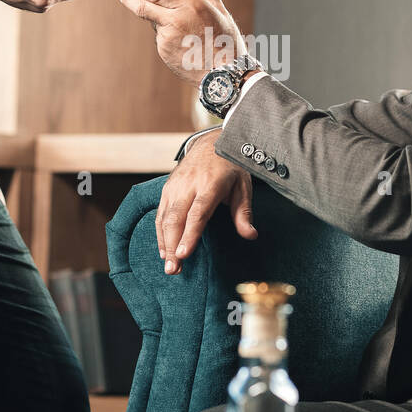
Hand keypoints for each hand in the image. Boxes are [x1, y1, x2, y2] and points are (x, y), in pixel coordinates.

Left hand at [116, 0, 244, 85]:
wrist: (223, 73)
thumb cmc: (226, 41)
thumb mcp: (220, 11)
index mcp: (190, 4)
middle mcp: (175, 18)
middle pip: (143, 4)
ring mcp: (167, 36)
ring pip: (153, 22)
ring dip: (155, 18)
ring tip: (178, 26)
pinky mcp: (164, 51)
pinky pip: (160, 37)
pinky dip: (165, 35)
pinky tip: (181, 41)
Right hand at [157, 131, 256, 273]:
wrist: (210, 142)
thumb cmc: (230, 167)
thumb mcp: (243, 185)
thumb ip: (244, 212)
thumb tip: (251, 236)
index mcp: (209, 184)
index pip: (197, 213)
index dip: (190, 234)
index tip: (184, 254)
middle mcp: (188, 185)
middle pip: (176, 219)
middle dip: (173, 246)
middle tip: (173, 269)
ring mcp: (175, 186)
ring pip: (165, 218)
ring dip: (165, 243)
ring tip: (169, 266)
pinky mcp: (167, 189)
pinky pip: (160, 214)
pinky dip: (160, 234)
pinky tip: (164, 251)